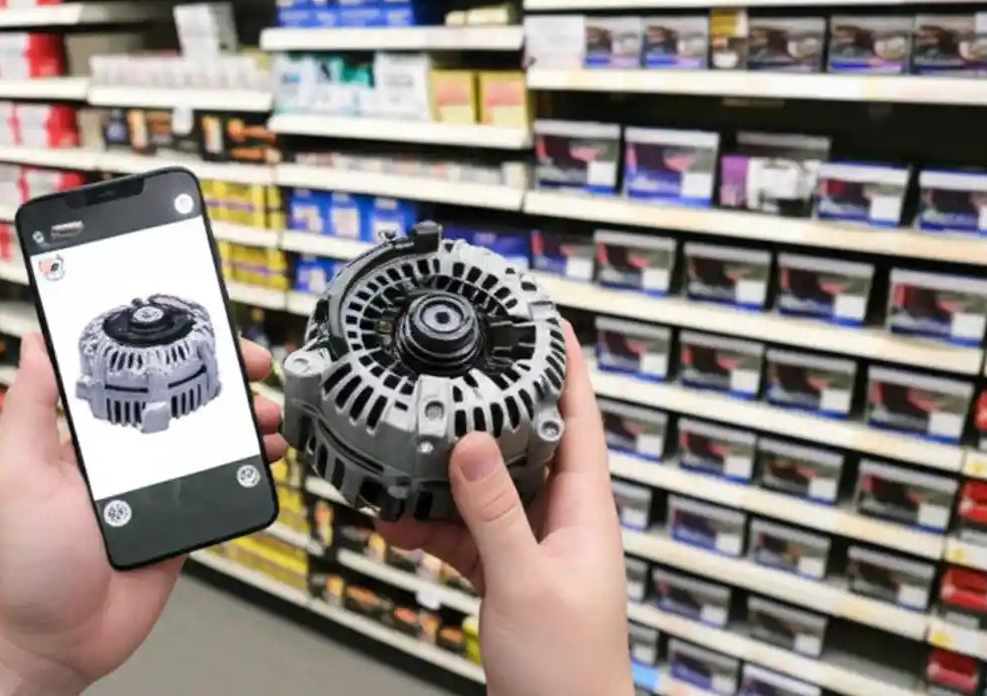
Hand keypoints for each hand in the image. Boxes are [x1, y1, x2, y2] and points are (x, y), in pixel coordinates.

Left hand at [0, 333, 286, 694]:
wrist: (60, 638)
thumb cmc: (26, 562)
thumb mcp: (15, 474)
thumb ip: (28, 409)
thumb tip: (36, 342)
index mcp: (86, 433)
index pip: (130, 371)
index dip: (164, 343)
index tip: (193, 323)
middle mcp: (127, 452)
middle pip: (183, 396)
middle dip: (222, 373)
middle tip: (250, 363)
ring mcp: (159, 483)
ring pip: (213, 436)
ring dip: (246, 416)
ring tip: (265, 411)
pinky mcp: (185, 515)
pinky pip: (225, 480)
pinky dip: (253, 463)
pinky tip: (266, 452)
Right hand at [377, 324, 632, 695]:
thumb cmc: (569, 672)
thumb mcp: (524, 580)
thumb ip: (494, 512)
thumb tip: (471, 444)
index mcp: (587, 513)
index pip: (582, 421)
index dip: (569, 369)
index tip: (551, 325)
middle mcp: (563, 523)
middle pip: (527, 447)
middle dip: (490, 413)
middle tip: (457, 376)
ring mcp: (534, 548)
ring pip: (488, 491)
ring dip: (446, 479)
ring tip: (406, 460)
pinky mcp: (507, 575)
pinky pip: (467, 534)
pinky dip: (434, 527)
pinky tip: (400, 523)